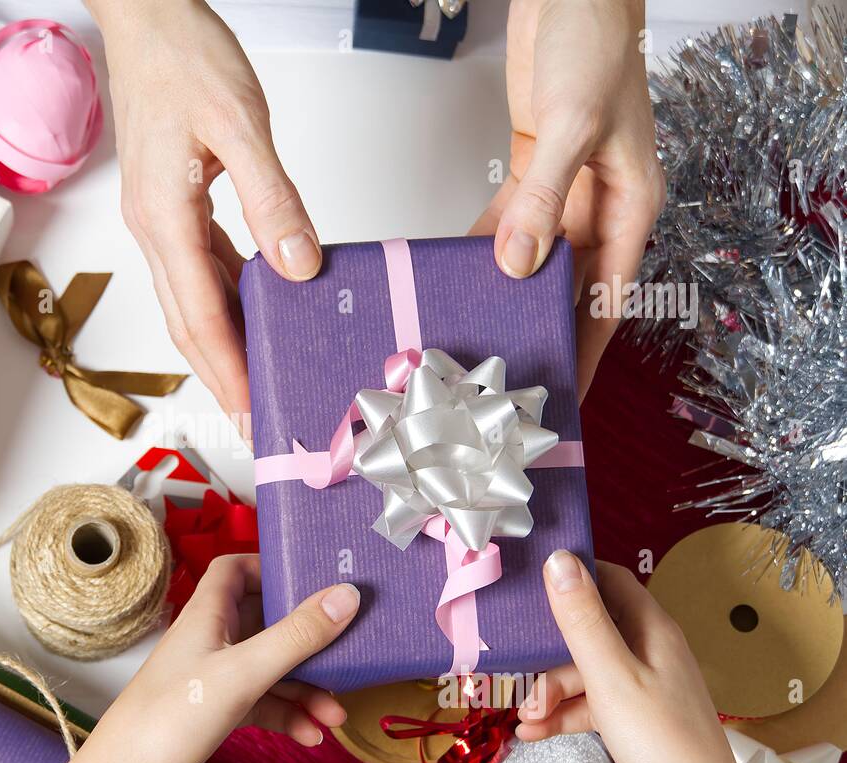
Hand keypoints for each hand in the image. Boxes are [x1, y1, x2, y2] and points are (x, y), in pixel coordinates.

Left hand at [0, 555, 356, 762]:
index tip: (313, 579)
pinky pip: (261, 704)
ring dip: (304, 688)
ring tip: (336, 713)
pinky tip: (310, 735)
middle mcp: (208, 641)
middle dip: (307, 640)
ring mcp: (210, 679)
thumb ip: (297, 636)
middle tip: (346, 651)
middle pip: (264, 622)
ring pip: (268, 669)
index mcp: (206, 614)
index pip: (236, 569)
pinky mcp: (213, 715)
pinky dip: (287, 715)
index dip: (271, 567)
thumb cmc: (168, 721)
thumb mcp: (243, 673)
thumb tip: (347, 595)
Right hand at [86, 0, 321, 437]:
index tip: (251, 410)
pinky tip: (255, 302)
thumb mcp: (239, 124)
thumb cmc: (182, 55)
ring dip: (222, 341)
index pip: (200, 316)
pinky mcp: (170, 203)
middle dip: (221, 375)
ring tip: (258, 374)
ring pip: (191, 299)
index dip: (228, 370)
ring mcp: (157, 218)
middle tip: (254, 417)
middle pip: (188, 323)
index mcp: (163, 218)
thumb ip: (272, 199)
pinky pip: (199, 266)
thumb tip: (298, 265)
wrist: (145, 15)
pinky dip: (226, 295)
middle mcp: (152, 228)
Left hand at [471, 0, 664, 398]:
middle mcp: (600, 206)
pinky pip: (509, 222)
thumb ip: (546, 199)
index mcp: (630, 206)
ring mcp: (566, 191)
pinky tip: (457, 272)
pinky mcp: (535, 171)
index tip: (569, 391)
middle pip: (569, 287)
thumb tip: (519, 263)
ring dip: (506, 292)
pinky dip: (485, 246)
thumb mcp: (575, 127)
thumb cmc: (596, 47)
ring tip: (475, 331)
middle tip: (505, 370)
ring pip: (535, 260)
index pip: (609, 296)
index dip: (589, 348)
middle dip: (541, 327)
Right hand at [522, 552, 767, 762]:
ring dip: (552, 692)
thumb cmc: (660, 741)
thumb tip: (560, 558)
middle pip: (590, 632)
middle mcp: (652, 652)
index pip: (611, 580)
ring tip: (526, 719)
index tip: (530, 583)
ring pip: (587, 673)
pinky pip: (593, 705)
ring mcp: (646, 688)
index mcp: (652, 630)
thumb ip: (582, 618)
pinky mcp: (638, 720)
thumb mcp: (610, 675)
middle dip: (550, 655)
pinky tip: (536, 732)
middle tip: (521, 679)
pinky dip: (565, 715)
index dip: (573, 576)